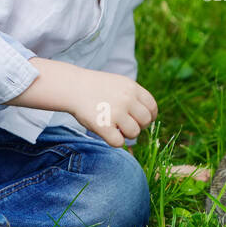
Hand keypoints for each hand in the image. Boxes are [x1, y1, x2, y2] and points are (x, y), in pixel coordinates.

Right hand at [31, 61, 157, 147]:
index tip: (141, 120)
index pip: (152, 107)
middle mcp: (127, 99)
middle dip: (139, 126)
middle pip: (146, 121)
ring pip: (134, 133)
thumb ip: (134, 97)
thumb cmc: (97, 87)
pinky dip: (115, 141)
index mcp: (132, 88)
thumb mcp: (120, 84)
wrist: (73, 87)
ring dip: (127, 134)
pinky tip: (108, 134)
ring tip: (116, 128)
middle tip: (126, 125)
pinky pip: (119, 142)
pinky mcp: (103, 125)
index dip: (150, 116)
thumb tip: (149, 118)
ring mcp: (115, 112)